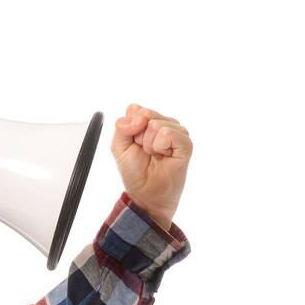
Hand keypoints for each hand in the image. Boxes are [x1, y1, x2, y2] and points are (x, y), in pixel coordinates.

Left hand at [111, 104, 192, 230]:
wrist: (146, 195)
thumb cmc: (135, 172)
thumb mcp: (119, 147)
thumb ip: (122, 127)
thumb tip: (138, 113)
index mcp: (149, 122)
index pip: (136, 110)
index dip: (129, 129)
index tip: (134, 144)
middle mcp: (164, 124)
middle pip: (146, 115)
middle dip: (139, 137)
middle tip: (145, 152)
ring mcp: (177, 133)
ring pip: (157, 124)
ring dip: (149, 144)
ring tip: (155, 156)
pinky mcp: (186, 144)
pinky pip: (169, 134)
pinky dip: (160, 146)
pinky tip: (164, 156)